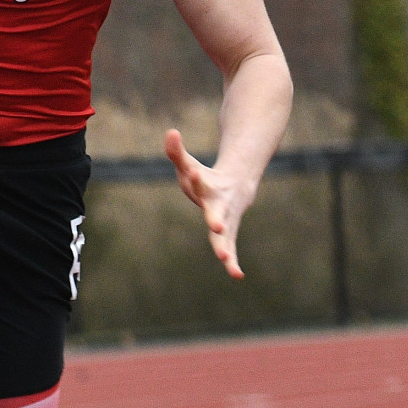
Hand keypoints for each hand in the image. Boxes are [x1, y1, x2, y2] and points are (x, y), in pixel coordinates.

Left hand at [165, 128, 255, 278]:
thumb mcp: (188, 164)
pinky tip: (237, 275)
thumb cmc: (205, 178)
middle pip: (216, 211)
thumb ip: (176, 151)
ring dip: (225, 246)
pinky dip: (233, 262)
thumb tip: (170, 132)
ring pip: (225, 235)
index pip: (198, 181)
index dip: (195, 177)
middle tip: (217, 224)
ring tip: (225, 258)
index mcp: (207, 187)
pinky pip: (231, 248)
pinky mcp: (228, 234)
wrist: (235, 187)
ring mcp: (226, 220)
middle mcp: (219, 204)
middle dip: (216, 217)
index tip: (193, 171)